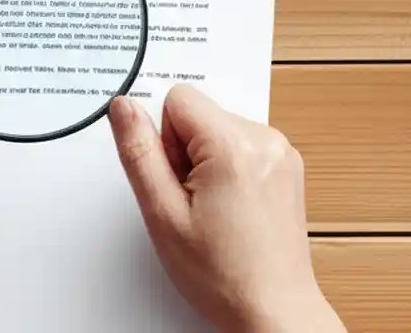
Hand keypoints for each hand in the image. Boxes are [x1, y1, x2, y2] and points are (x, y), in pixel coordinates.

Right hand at [108, 85, 344, 332]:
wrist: (272, 312)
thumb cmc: (223, 276)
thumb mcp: (163, 215)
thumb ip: (139, 153)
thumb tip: (124, 107)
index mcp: (235, 146)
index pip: (178, 98)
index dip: (163, 141)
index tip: (174, 181)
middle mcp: (266, 139)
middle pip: (199, 114)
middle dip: (184, 152)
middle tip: (191, 203)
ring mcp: (282, 152)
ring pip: (218, 130)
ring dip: (206, 163)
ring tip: (212, 210)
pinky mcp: (287, 166)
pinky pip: (241, 146)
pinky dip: (228, 170)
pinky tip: (230, 209)